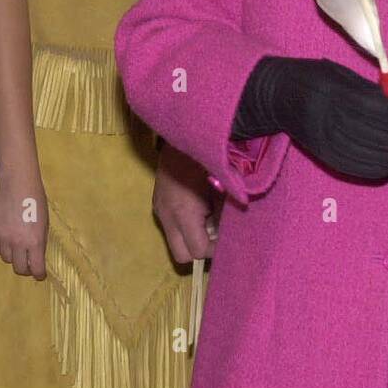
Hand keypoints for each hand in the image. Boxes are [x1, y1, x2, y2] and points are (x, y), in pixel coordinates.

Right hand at [0, 173, 46, 279]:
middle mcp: (18, 243)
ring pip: (6, 259)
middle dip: (25, 268)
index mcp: (35, 242)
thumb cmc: (36, 200)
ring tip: (15, 244)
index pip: (36, 268)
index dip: (38, 274)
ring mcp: (3, 237)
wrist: (18, 183)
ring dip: (12, 255)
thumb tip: (36, 257)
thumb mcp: (45, 222)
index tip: (39, 274)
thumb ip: (40, 241)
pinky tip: (3, 241)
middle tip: (27, 263)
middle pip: (19, 268)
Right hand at [153, 143, 216, 264]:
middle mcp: (166, 215)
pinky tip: (197, 207)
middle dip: (200, 249)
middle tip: (215, 234)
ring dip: (192, 237)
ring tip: (207, 218)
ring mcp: (159, 209)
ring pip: (175, 242)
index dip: (214, 249)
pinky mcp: (157, 203)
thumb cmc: (205, 158)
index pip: (197, 250)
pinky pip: (171, 227)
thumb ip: (225, 213)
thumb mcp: (221, 187)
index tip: (226, 238)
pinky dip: (185, 225)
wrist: (181, 132)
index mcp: (183, 211)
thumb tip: (230, 233)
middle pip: (182, 255)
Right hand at [233, 55, 387, 179]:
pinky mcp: (322, 155)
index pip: (378, 110)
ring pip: (369, 156)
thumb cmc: (313, 77)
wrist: (277, 95)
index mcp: (335, 92)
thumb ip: (372, 88)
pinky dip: (376, 168)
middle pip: (377, 136)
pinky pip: (354, 168)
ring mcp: (324, 139)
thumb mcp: (341, 72)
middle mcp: (329, 118)